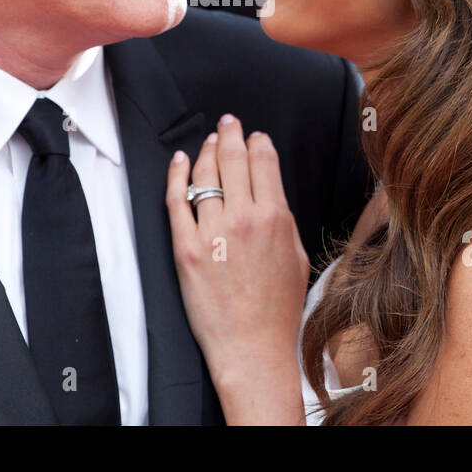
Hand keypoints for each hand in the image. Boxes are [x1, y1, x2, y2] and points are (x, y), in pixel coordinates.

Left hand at [165, 114, 308, 423]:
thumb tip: (270, 193)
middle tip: (227, 122)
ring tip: (207, 141)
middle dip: (230, 134)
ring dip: (206, 151)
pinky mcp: (186, 248)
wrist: (252, 349)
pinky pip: (176, 200)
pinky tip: (178, 162)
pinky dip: (176, 175)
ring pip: (204, 174)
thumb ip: (281, 220)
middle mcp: (245, 219)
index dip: (257, 142)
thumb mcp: (296, 256)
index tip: (253, 136)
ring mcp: (213, 232)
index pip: (264, 162)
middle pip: (233, 160)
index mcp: (276, 218)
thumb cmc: (278, 310)